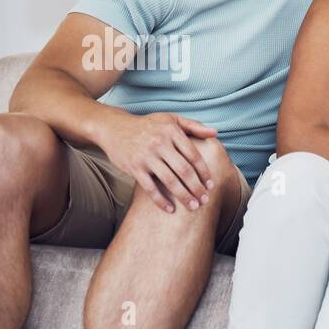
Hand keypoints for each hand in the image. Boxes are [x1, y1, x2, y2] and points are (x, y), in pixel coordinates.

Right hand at [98, 111, 217, 212]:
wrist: (114, 127)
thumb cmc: (147, 125)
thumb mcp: (170, 119)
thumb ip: (193, 126)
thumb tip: (215, 133)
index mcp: (172, 132)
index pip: (194, 155)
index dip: (204, 172)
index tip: (211, 185)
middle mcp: (159, 143)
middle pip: (184, 170)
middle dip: (197, 188)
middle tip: (205, 200)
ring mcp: (146, 156)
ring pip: (169, 180)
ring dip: (183, 196)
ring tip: (193, 207)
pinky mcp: (133, 167)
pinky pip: (150, 187)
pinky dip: (160, 200)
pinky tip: (170, 209)